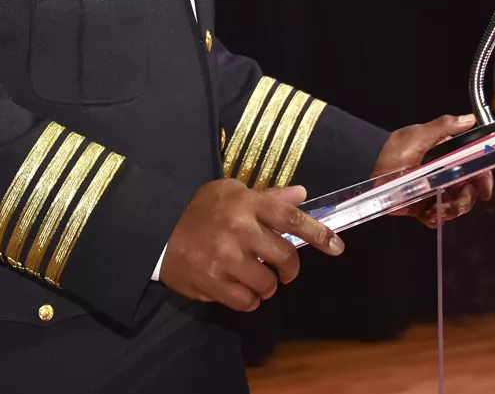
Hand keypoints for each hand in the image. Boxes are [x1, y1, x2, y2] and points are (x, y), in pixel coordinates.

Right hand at [160, 179, 343, 311]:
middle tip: (285, 271)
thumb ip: (268, 197)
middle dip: (290, 269)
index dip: (318, 234)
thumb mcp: (231, 192)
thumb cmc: (200, 209)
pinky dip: (250, 300)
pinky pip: (246, 301)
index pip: (291, 219)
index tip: (337, 247)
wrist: (157, 230)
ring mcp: (225, 259)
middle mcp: (239, 230)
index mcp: (246, 203)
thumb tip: (301, 194)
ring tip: (258, 279)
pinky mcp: (212, 283)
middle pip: (285, 257)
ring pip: (267, 284)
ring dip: (268, 286)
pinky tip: (242, 290)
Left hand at [372, 114, 493, 228]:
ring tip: (437, 210)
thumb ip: (442, 127)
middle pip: (470, 188)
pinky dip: (437, 218)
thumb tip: (469, 119)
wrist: (372, 182)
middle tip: (456, 203)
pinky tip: (428, 215)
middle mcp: (444, 173)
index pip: (473, 163)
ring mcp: (435, 191)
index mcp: (445, 153)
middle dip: (466, 198)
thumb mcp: (416, 137)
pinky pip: (440, 217)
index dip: (483, 176)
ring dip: (452, 209)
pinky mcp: (425, 208)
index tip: (484, 188)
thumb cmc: (393, 155)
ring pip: (458, 204)